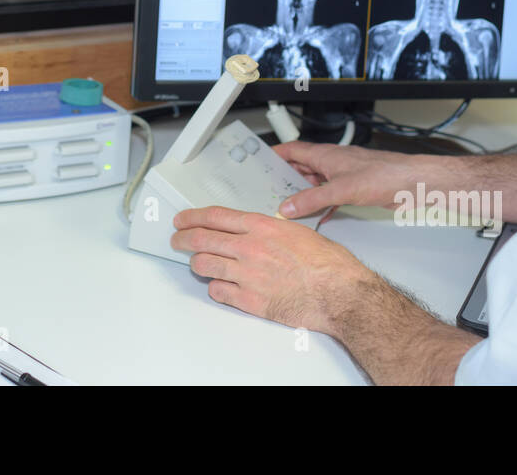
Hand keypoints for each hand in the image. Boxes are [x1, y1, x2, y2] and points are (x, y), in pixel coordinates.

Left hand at [171, 206, 371, 334]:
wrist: (339, 292)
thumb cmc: (328, 264)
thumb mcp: (298, 232)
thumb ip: (270, 231)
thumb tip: (256, 233)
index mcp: (262, 227)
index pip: (215, 216)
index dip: (192, 217)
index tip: (182, 219)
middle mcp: (249, 248)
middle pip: (202, 239)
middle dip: (183, 239)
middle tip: (177, 240)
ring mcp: (247, 275)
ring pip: (204, 265)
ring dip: (196, 263)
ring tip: (196, 263)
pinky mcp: (249, 300)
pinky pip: (218, 292)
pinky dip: (215, 289)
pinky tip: (219, 287)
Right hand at [272, 141, 416, 216]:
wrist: (412, 183)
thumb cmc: (384, 174)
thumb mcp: (341, 190)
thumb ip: (312, 199)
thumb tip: (288, 207)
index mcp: (326, 155)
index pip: (293, 150)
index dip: (276, 154)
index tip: (261, 161)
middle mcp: (333, 163)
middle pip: (303, 168)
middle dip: (287, 179)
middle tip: (271, 192)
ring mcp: (344, 176)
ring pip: (317, 184)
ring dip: (305, 195)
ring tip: (290, 207)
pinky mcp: (355, 190)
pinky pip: (331, 197)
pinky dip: (323, 206)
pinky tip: (318, 217)